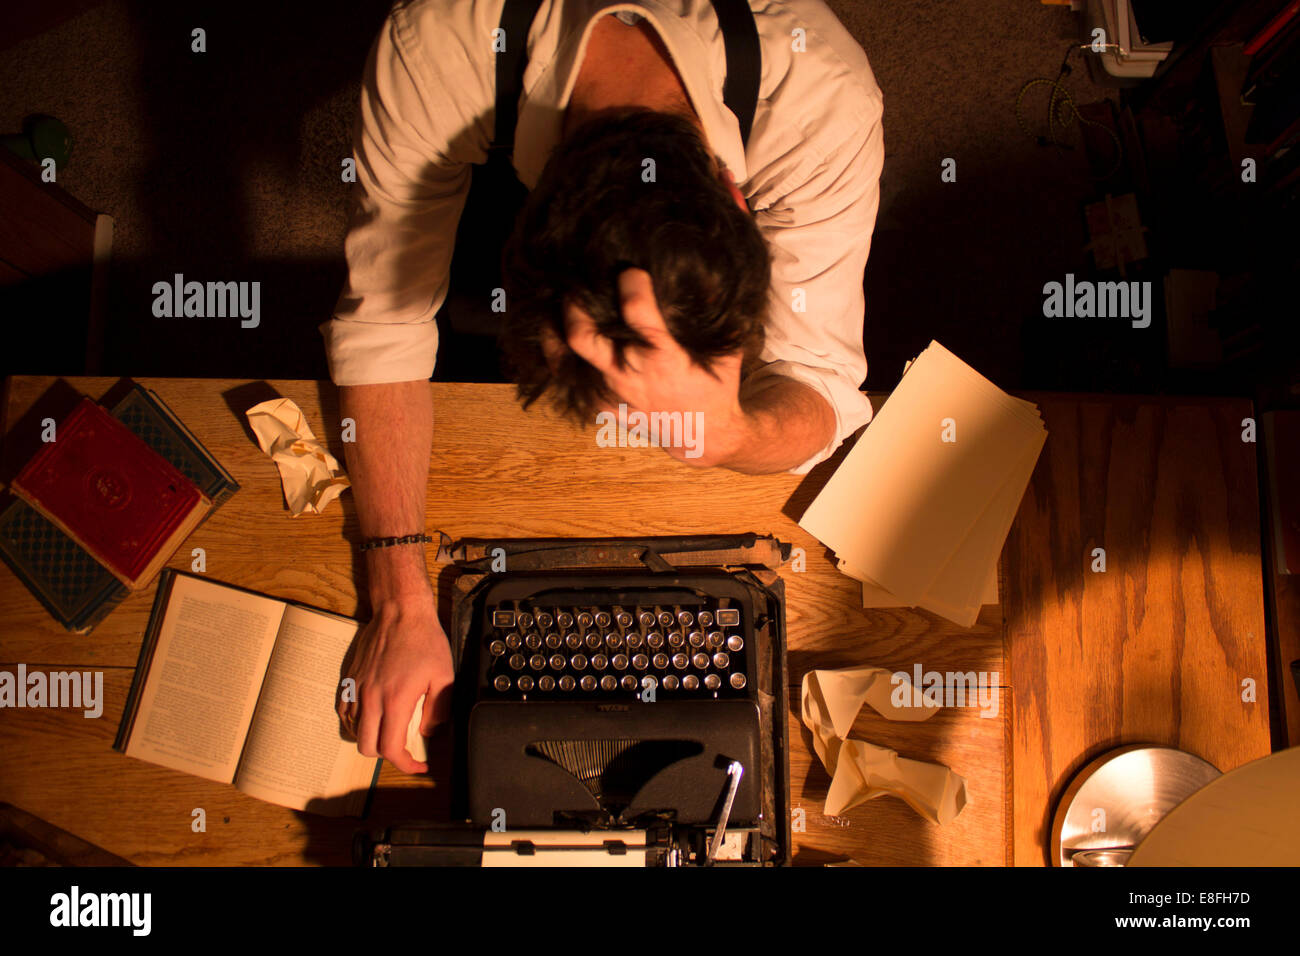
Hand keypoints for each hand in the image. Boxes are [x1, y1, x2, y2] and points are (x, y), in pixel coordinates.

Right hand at [337, 589, 453, 773]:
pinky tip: (371, 719)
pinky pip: (344, 712)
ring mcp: (358, 688)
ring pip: (354, 731)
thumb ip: (437, 709)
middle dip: (386, 756)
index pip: (391, 748)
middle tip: (403, 749)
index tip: (418, 764)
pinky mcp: (351, 679)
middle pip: (367, 747)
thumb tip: (428, 731)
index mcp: (396, 700)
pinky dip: (355, 723)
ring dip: (371, 739)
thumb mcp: (444, 675)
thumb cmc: (424, 639)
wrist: (401, 611)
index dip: (405, 764)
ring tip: (389, 732)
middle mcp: (371, 698)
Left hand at [563, 268, 746, 466]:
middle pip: (581, 335)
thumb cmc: (715, 388)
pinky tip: (560, 337)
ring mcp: (611, 394)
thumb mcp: (726, 352)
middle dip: (574, 304)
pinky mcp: (602, 407)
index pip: (636, 310)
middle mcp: (630, 374)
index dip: (630, 282)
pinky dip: (562, 356)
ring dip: (558, 328)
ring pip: (566, 358)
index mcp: (663, 357)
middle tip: (577, 287)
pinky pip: (571, 379)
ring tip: (559, 307)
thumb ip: (718, 317)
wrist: (701, 437)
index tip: (631, 271)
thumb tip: (709, 277)